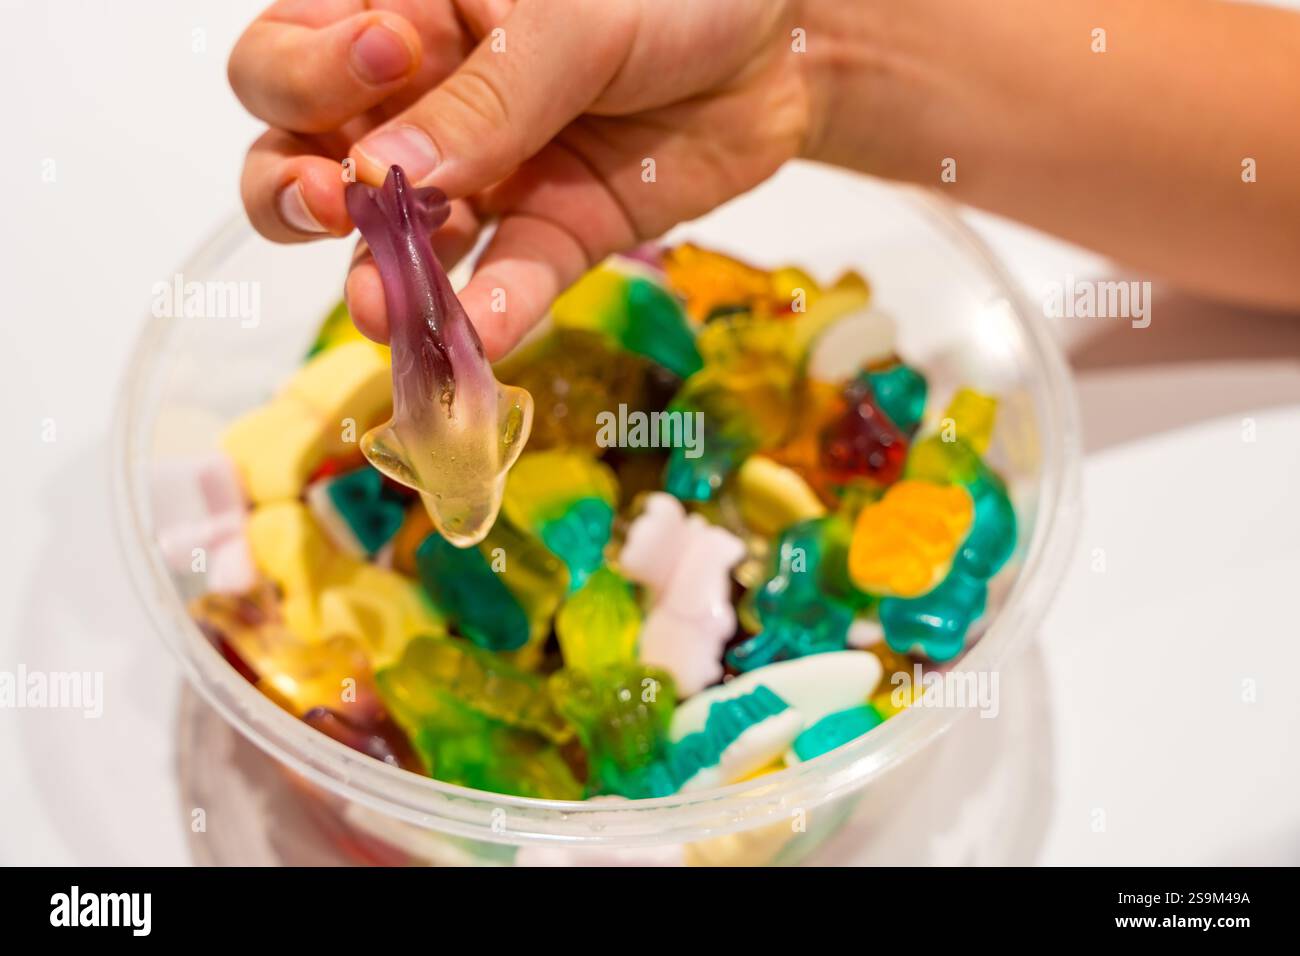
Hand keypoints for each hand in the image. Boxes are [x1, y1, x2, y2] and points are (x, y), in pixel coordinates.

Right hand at [230, 0, 819, 357]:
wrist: (788, 42)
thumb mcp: (571, 16)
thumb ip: (486, 95)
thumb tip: (379, 177)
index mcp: (406, 14)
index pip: (291, 53)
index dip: (306, 75)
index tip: (387, 66)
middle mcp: (428, 102)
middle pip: (307, 155)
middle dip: (298, 191)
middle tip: (338, 205)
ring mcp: (490, 175)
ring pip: (397, 241)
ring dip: (380, 278)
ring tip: (382, 309)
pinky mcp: (556, 231)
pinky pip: (511, 278)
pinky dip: (494, 311)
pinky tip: (480, 337)